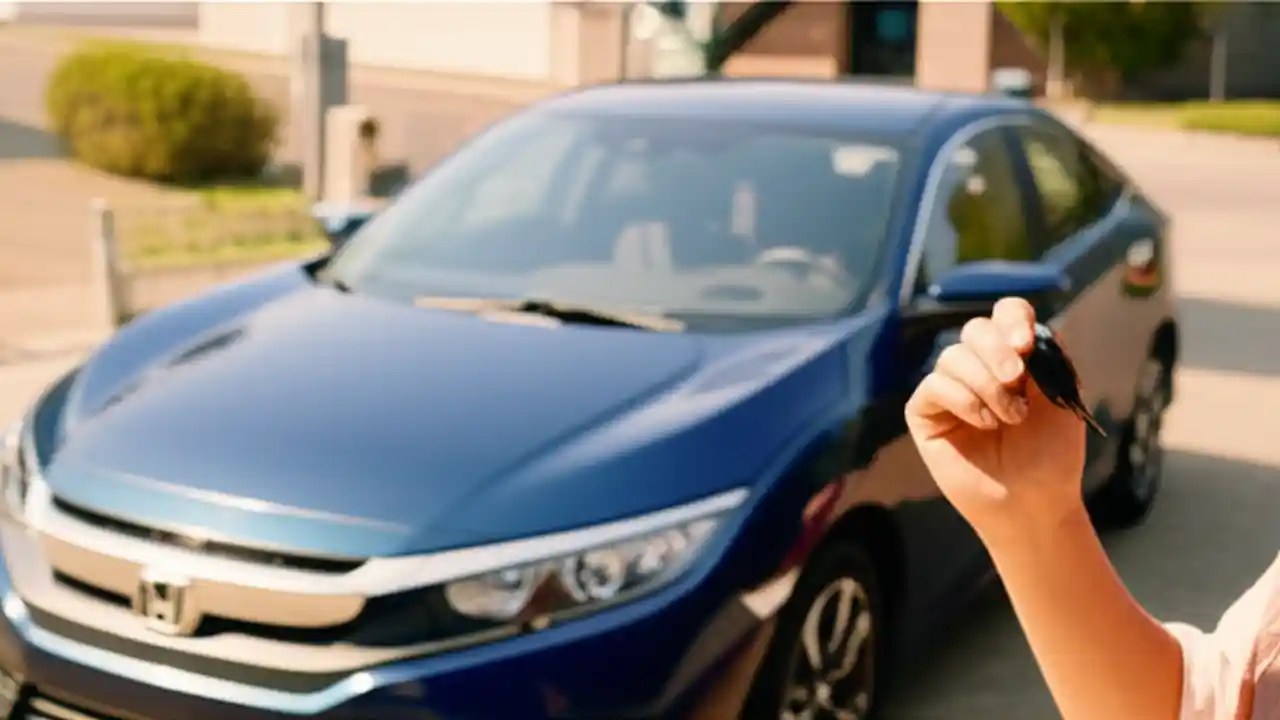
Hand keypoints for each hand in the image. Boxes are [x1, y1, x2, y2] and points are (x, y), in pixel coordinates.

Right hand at [904, 298, 1085, 542]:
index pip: (1005, 313)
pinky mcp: (926, 412)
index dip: (1012, 318)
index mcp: (1015, 355)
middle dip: (997, 350)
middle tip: (1016, 380)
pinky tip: (984, 424)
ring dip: (986, 385)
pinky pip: (935, 385)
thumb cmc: (1051, 454)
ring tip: (1008, 418)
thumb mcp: (1062, 397)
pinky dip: (963, 400)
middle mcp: (980, 366)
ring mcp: (950, 387)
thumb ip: (1046, 356)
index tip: (1026, 343)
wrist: (1033, 501)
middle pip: (976, 329)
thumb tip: (1020, 332)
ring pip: (954, 357)